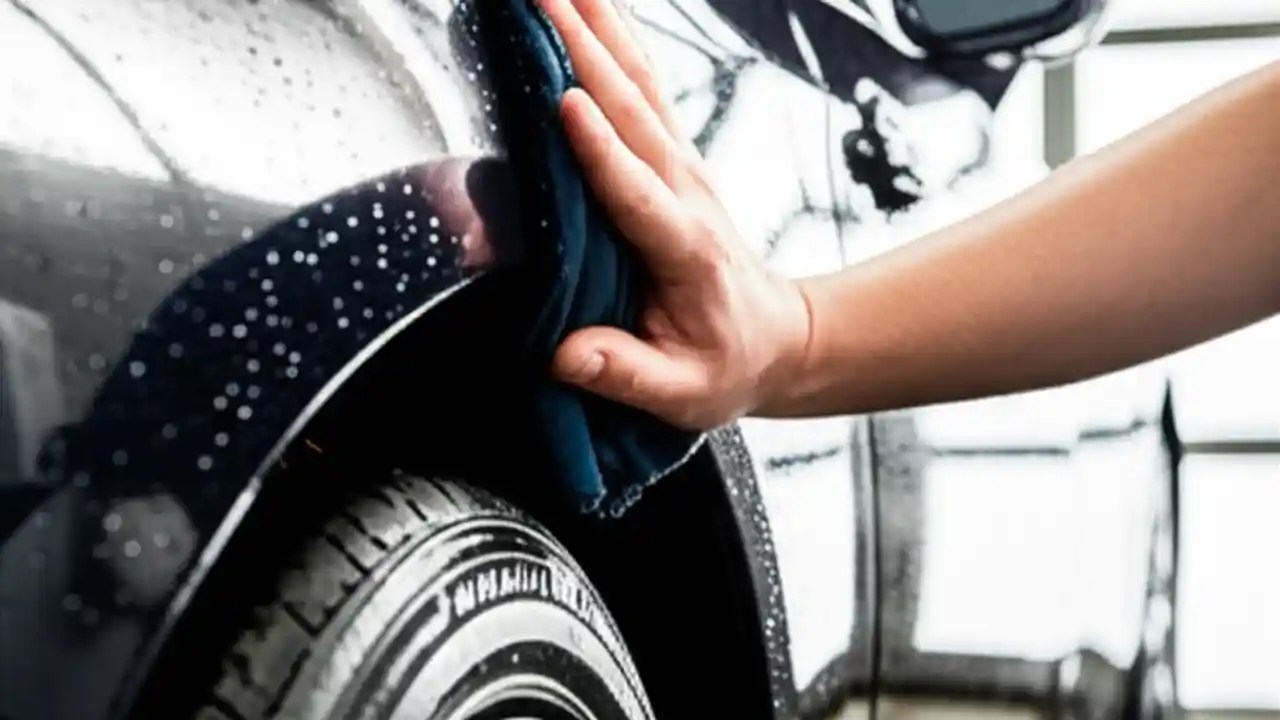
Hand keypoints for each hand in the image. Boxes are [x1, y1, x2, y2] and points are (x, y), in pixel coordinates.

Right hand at [538, 0, 812, 430]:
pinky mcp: (671, 155)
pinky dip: (615, 37)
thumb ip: (628, 373)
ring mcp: (680, 165)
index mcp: (683, 248)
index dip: (600, 150)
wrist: (776, 337)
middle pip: (631, 112)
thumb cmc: (724, 363)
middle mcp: (684, 191)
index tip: (565, 104)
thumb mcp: (684, 392)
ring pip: (637, 83)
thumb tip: (569, 356)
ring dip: (595, 28)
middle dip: (583, 54)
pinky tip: (589, 5)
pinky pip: (643, 84)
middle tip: (535, 4)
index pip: (636, 191)